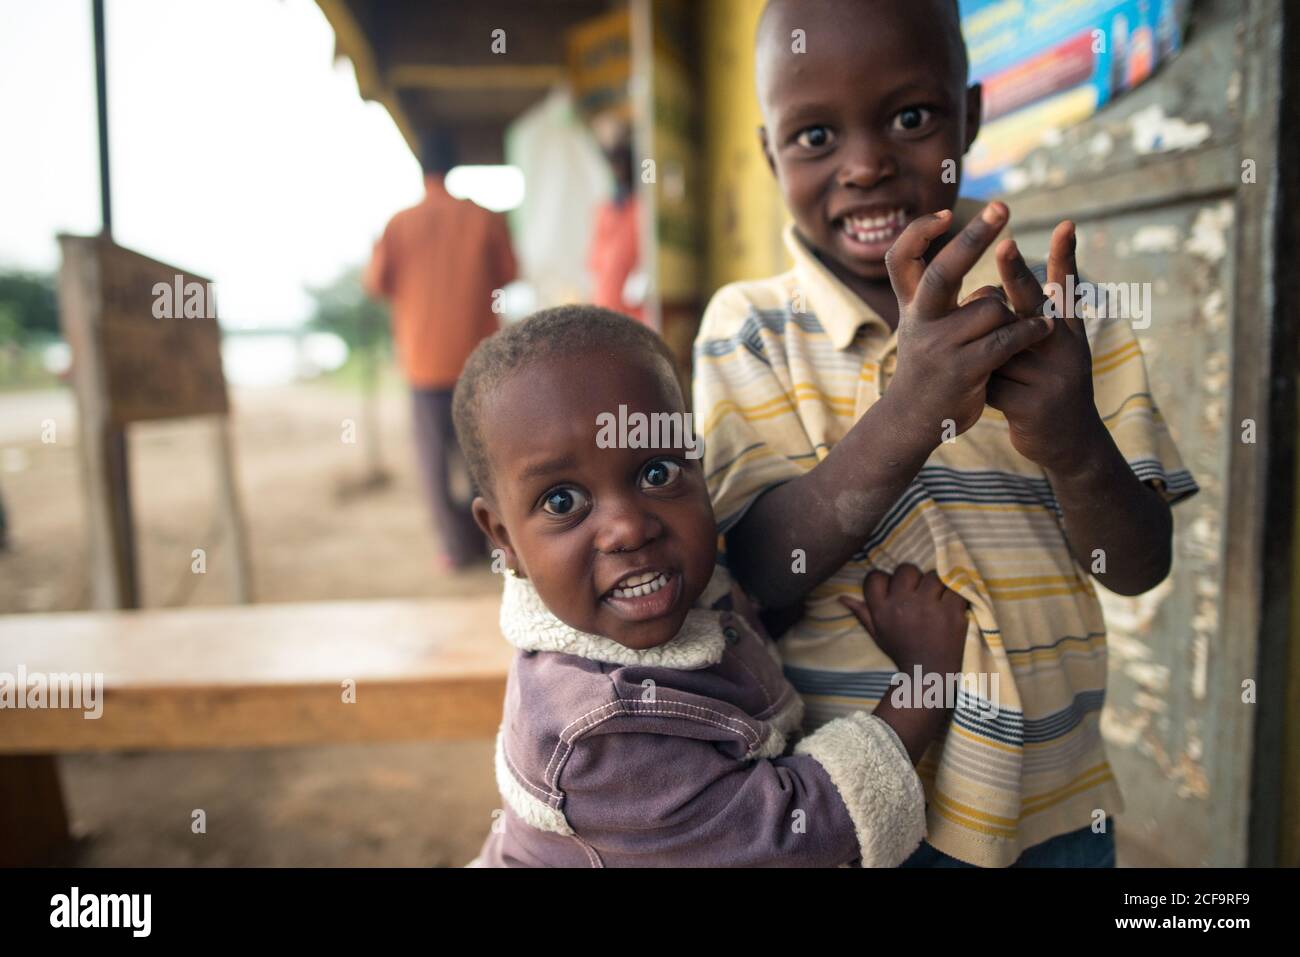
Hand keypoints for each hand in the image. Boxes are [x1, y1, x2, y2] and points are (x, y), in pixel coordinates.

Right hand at [839, 564, 967, 678]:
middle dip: (913, 578)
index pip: (875, 576)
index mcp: (882, 609)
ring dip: (935, 586)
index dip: (885, 579)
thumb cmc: (902, 651)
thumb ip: (862, 613)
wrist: (929, 674)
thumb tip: (842, 597)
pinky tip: (950, 606)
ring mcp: (928, 607)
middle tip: (918, 593)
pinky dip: (954, 595)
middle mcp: (902, 605)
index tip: (894, 589)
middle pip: (906, 569)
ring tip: (936, 601)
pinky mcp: (951, 611)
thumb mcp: (878, 634)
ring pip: (932, 576)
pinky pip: (954, 588)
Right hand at [883, 203, 1053, 440]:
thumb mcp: (921, 326)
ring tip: (1018, 330)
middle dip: (973, 238)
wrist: (912, 420)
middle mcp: (919, 321)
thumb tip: (972, 258)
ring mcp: (939, 346)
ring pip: (991, 308)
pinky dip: (1029, 332)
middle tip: (1002, 207)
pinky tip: (1043, 328)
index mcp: (910, 306)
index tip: (948, 214)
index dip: (919, 233)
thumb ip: (939, 295)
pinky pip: (1006, 339)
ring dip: (1013, 314)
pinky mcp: (963, 369)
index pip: (902, 258)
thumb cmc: (927, 366)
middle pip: (944, 271)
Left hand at [985, 222, 1104, 472]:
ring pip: (996, 349)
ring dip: (984, 358)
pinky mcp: (1031, 405)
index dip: (1065, 257)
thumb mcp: (1057, 348)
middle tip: (1004, 243)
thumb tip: (1011, 279)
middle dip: (1017, 274)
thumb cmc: (1053, 384)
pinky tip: (991, 398)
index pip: (1065, 287)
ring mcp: (1051, 378)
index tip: (1064, 225)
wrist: (1071, 444)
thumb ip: (1041, 314)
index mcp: (1068, 332)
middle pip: (1033, 307)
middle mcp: (1065, 349)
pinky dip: (981, 387)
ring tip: (999, 376)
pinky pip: (988, 382)